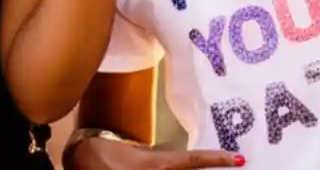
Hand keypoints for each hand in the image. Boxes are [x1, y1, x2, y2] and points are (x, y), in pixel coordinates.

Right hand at [68, 137, 241, 169]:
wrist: (81, 162)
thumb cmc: (106, 151)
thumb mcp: (137, 152)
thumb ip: (158, 158)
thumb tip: (176, 163)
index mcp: (157, 165)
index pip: (193, 161)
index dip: (217, 159)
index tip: (239, 158)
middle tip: (230, 163)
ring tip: (198, 166)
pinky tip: (170, 168)